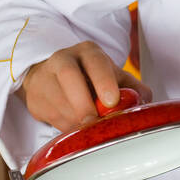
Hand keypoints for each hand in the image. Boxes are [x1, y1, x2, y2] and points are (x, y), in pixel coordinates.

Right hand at [18, 40, 151, 132]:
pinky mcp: (35, 99)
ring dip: (75, 119)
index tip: (112, 100)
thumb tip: (145, 103)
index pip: (94, 61)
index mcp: (87, 52)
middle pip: (69, 76)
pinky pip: (50, 117)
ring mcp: (45, 78)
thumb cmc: (90, 78)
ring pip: (58, 101)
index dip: (103, 81)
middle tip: (95, 121)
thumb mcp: (114, 77)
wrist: (53, 77)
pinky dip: (65, 126)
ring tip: (89, 127)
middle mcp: (63, 60)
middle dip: (83, 102)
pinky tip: (75, 127)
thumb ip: (134, 88)